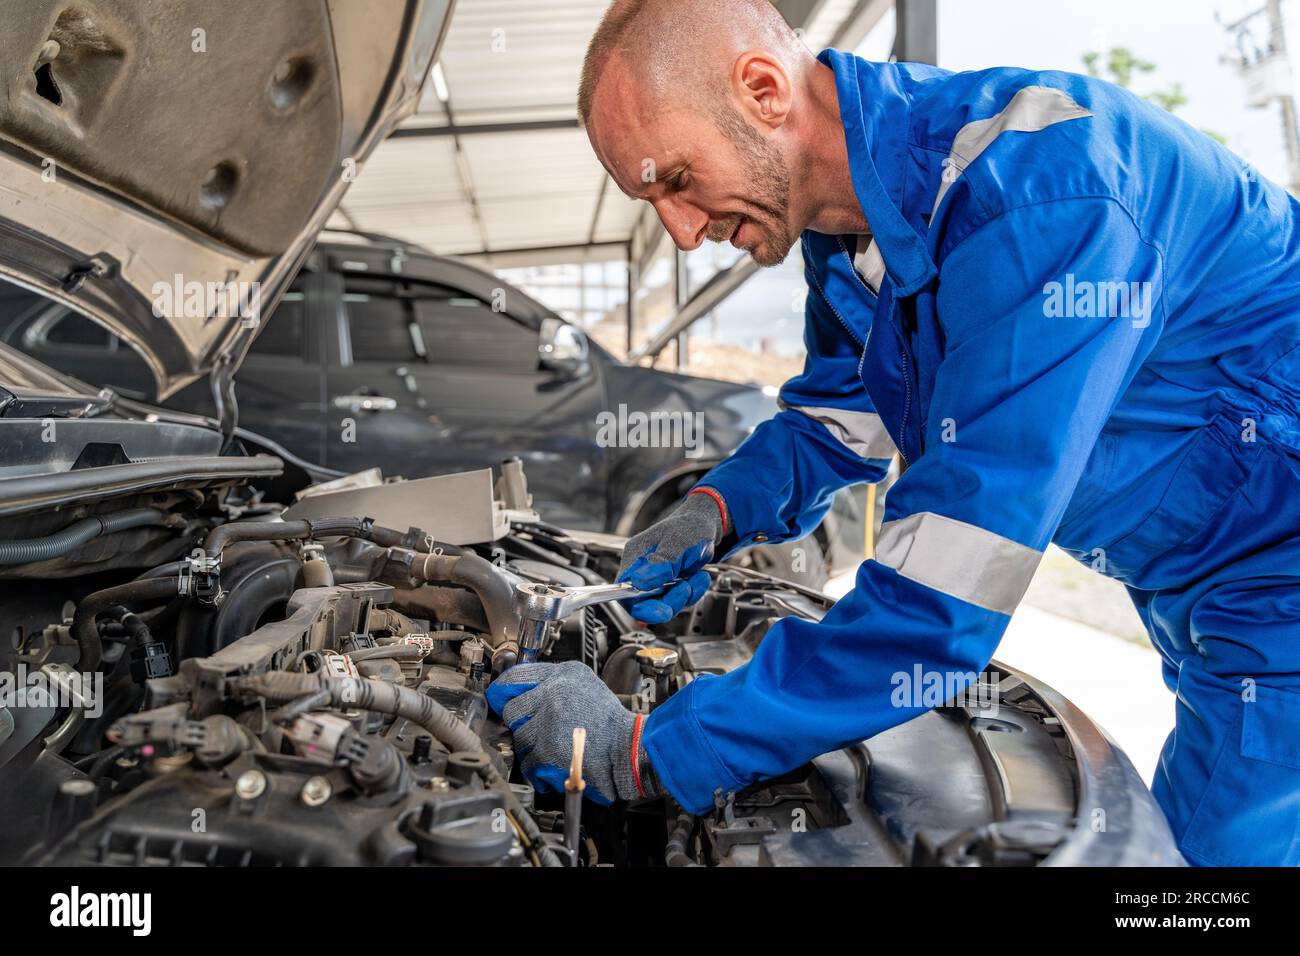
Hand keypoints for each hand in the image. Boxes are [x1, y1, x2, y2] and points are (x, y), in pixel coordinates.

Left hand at [486, 661, 658, 804]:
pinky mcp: (547, 751)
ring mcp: (548, 723)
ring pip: (518, 739)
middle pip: (511, 710)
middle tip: (542, 730)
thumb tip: (521, 692)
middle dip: (522, 723)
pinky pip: (527, 762)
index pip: (515, 677)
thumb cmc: (612, 723)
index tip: (498, 697)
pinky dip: (539, 768)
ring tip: (557, 747)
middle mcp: (553, 694)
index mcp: (563, 675)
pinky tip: (557, 763)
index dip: (502, 690)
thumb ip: (555, 684)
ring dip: (532, 748)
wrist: (631, 750)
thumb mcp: (586, 685)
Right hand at [617, 490, 724, 622]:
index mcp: (635, 557)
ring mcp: (656, 579)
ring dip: (684, 595)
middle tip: (686, 589)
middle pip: (643, 603)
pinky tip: (699, 577)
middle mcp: (642, 570)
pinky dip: (692, 592)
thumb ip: (660, 563)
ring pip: (663, 604)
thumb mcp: (678, 542)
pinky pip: (677, 601)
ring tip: (696, 576)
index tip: (661, 610)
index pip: (624, 590)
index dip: (639, 606)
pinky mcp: (669, 585)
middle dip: (668, 602)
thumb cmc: (689, 527)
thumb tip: (639, 581)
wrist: (705, 525)